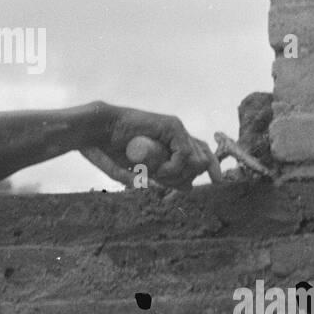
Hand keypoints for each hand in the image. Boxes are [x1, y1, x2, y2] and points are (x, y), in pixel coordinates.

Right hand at [82, 106, 221, 190]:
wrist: (94, 132)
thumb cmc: (109, 151)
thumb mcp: (142, 171)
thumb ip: (164, 179)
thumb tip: (189, 188)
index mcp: (170, 143)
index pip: (202, 154)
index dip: (212, 167)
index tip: (219, 181)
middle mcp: (176, 135)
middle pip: (203, 159)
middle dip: (189, 177)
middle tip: (164, 179)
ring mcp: (175, 129)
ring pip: (197, 159)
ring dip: (179, 174)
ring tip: (158, 174)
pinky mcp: (171, 125)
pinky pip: (186, 154)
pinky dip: (175, 167)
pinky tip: (160, 170)